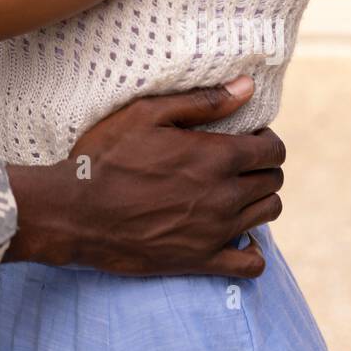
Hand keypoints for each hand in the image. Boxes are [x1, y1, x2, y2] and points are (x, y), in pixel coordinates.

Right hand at [5, 76, 284, 278]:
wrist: (76, 212)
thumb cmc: (107, 156)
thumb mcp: (146, 114)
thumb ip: (202, 102)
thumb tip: (246, 87)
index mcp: (216, 157)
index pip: (273, 150)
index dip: (266, 140)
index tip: (248, 137)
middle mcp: (225, 195)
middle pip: (273, 181)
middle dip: (263, 167)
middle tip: (238, 162)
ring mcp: (216, 232)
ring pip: (267, 214)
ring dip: (259, 199)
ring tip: (234, 191)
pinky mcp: (202, 260)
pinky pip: (251, 263)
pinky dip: (252, 250)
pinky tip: (235, 236)